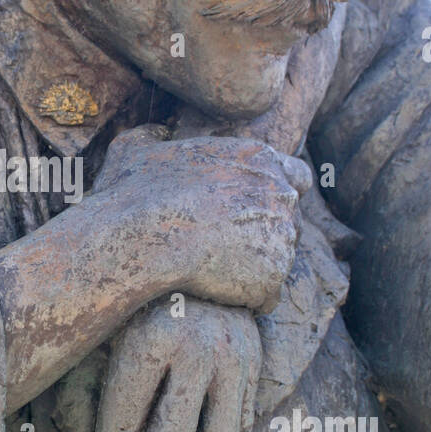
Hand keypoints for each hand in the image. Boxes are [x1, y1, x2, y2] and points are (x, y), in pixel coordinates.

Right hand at [93, 125, 310, 313]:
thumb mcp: (133, 150)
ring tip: (220, 276)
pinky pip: (269, 296)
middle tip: (233, 249)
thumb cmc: (133, 194)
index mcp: (258, 158)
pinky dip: (250, 300)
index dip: (278, 196)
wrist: (142, 238)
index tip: (256, 212)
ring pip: (282, 258)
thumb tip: (156, 131)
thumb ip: (150, 135)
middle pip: (292, 219)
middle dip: (269, 234)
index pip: (297, 176)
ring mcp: (282, 235)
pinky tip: (224, 299)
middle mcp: (280, 192)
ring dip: (258, 268)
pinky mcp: (274, 275)